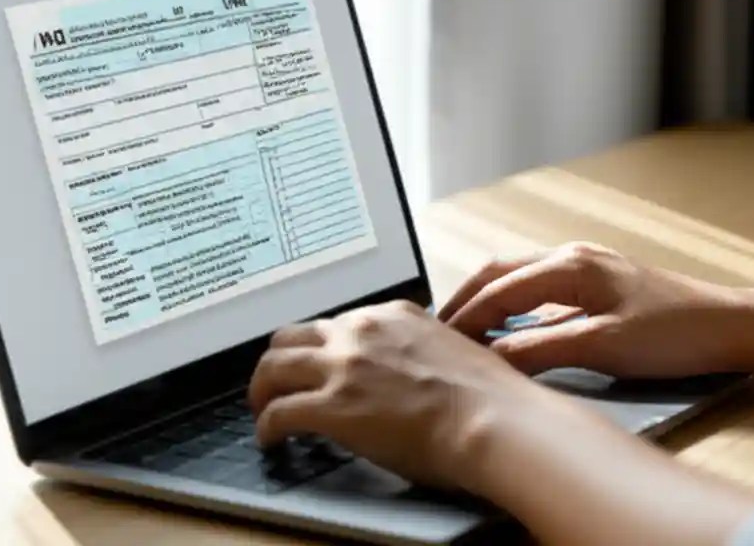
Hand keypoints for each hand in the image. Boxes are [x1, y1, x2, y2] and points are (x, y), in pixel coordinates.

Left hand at [247, 299, 567, 488]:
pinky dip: (268, 426)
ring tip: (263, 409)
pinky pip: (279, 412)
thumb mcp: (447, 349)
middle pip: (293, 336)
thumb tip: (403, 373)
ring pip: (273, 367)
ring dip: (263, 390)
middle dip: (280, 361)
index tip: (320, 365)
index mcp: (393, 314)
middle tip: (276, 383)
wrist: (491, 419)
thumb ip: (415, 349)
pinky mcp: (331, 405)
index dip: (321, 348)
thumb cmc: (485, 397)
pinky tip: (271, 439)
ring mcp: (344, 366)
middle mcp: (362, 330)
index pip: (338, 324)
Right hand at [439, 242, 746, 377]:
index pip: (498, 290)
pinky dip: (515, 309)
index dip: (463, 317)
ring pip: (520, 279)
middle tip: (436, 332)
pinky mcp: (600, 285)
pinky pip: (541, 291)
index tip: (436, 343)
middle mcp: (573, 258)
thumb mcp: (602, 346)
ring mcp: (588, 268)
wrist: (730, 326)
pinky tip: (511, 333)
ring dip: (489, 302)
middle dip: (465, 300)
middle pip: (501, 273)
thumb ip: (541, 351)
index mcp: (570, 266)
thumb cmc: (674, 334)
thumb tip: (489, 360)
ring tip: (463, 332)